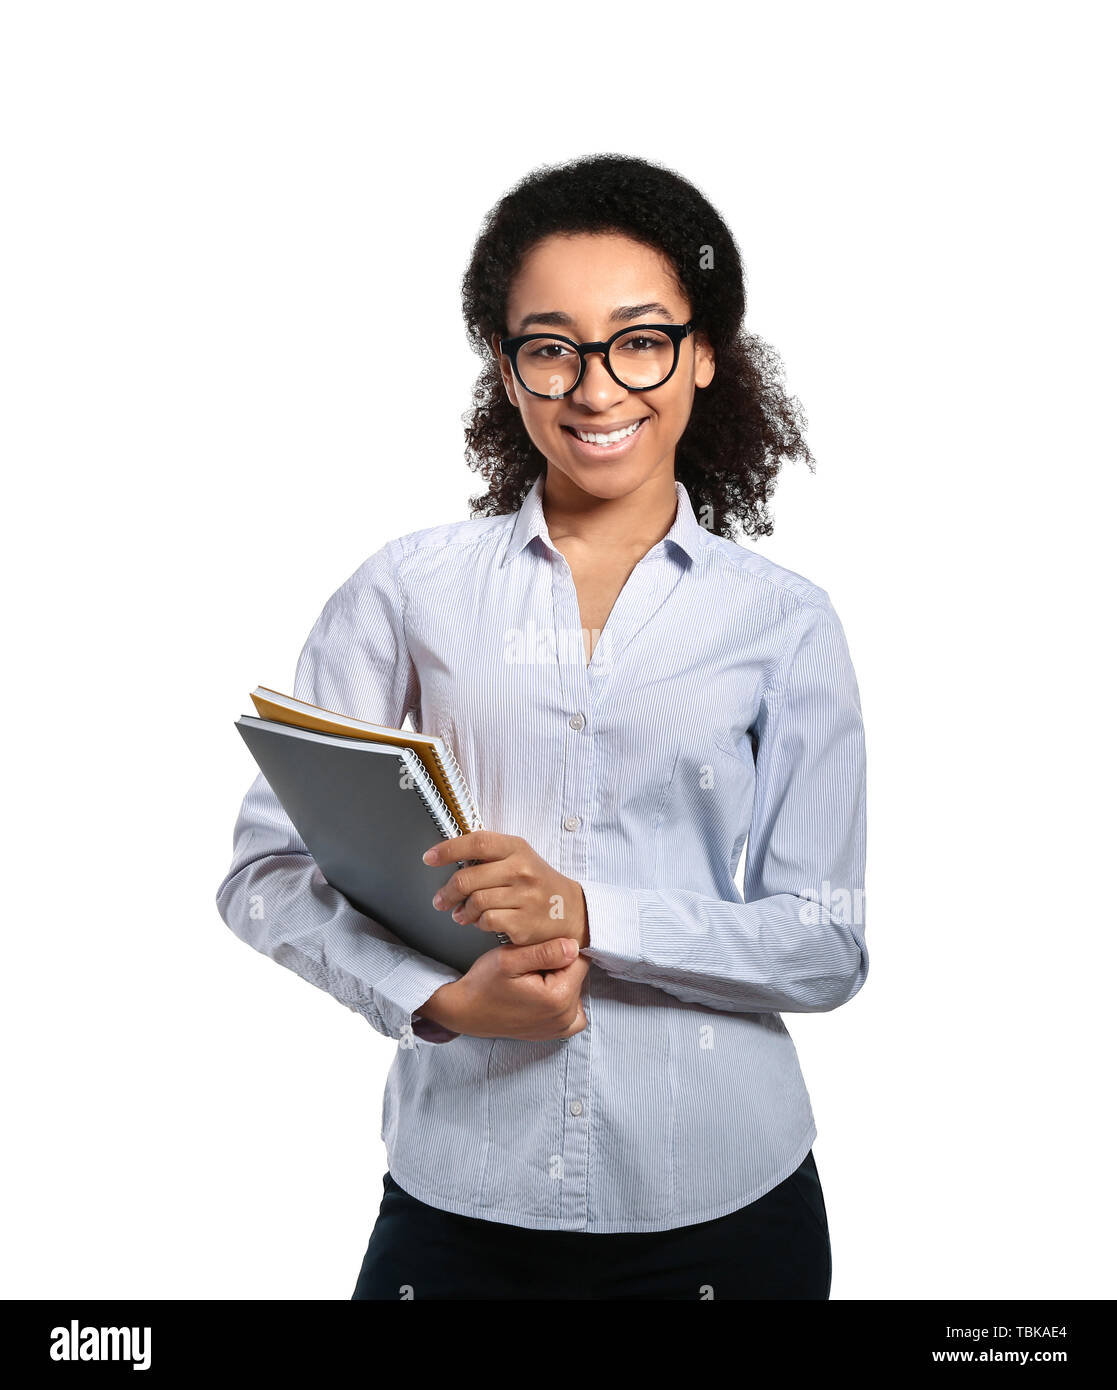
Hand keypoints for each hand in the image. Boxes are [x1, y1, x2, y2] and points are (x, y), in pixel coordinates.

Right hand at [417, 937, 589, 1039]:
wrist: (465, 1010)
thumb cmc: (483, 985)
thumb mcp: (509, 959)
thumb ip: (545, 951)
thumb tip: (574, 945)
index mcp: (558, 997)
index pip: (579, 958)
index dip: (559, 948)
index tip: (538, 951)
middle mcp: (564, 1017)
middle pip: (578, 974)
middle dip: (559, 965)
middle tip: (530, 966)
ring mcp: (560, 1028)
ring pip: (576, 989)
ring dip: (560, 980)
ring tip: (534, 978)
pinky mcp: (554, 1032)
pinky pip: (573, 1011)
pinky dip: (564, 1000)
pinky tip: (545, 992)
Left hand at [424, 830, 588, 948]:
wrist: (573, 910)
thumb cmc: (539, 883)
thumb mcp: (521, 857)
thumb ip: (490, 855)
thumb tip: (451, 857)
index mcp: (517, 848)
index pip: (477, 843)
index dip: (448, 849)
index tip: (429, 858)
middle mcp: (521, 870)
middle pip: (469, 878)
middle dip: (448, 892)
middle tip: (441, 900)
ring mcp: (524, 897)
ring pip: (475, 902)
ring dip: (461, 911)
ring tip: (460, 914)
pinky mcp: (524, 923)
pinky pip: (488, 921)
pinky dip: (478, 923)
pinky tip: (480, 922)